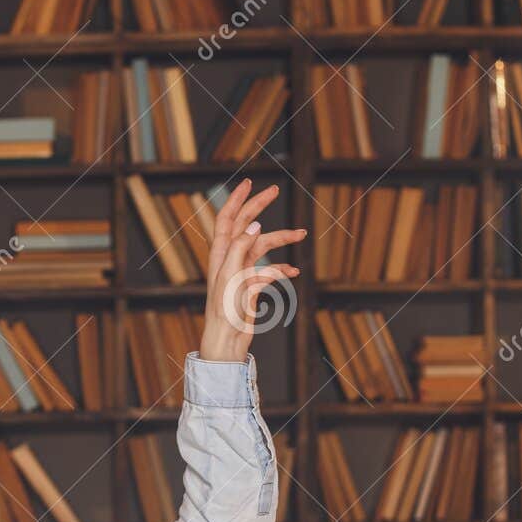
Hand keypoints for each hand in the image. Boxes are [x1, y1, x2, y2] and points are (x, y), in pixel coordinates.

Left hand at [199, 180, 305, 363]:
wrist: (227, 338)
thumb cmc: (223, 310)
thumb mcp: (230, 275)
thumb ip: (240, 248)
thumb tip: (255, 225)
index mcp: (220, 252)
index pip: (226, 218)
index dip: (236, 199)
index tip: (249, 182)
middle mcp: (230, 257)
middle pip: (246, 225)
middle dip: (259, 207)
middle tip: (275, 191)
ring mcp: (242, 270)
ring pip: (264, 247)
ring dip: (281, 240)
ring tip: (301, 235)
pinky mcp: (252, 284)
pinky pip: (270, 269)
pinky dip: (281, 268)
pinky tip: (292, 272)